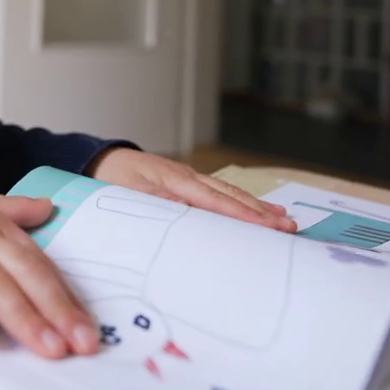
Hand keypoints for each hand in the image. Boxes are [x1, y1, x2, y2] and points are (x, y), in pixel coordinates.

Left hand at [87, 148, 297, 231]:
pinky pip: (220, 194)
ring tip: (283, 220)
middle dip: (261, 214)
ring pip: (230, 194)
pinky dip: (241, 202)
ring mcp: (189, 180)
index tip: (269, 228)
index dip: (245, 216)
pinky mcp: (186, 184)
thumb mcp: (132, 195)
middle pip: (231, 197)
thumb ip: (162, 205)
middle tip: (289, 228)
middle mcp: (189, 179)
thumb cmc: (112, 180)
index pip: (218, 203)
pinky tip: (256, 208)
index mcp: (177, 182)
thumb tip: (191, 215)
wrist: (99, 161)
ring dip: (256, 208)